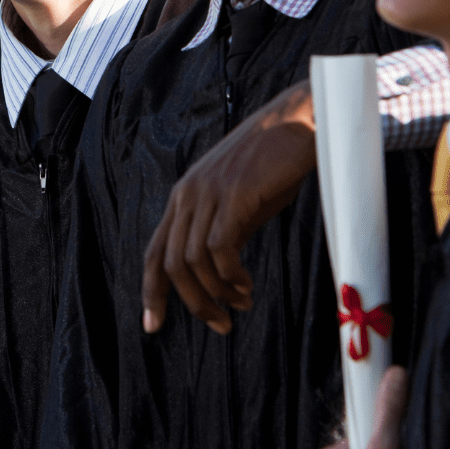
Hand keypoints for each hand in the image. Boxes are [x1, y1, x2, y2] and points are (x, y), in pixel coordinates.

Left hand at [142, 80, 315, 334]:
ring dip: (217, 293)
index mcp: (184, 195)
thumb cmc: (274, 163)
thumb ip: (223, 228)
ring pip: (193, 261)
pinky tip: (247, 285)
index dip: (151, 290)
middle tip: (220, 325)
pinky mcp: (233, 195)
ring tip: (242, 303)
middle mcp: (188, 193)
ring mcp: (208, 192)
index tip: (152, 325)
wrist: (298, 123)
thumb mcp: (239, 199)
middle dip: (193, 303)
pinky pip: (219, 249)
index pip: (155, 250)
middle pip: (171, 263)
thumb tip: (219, 272)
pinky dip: (230, 276)